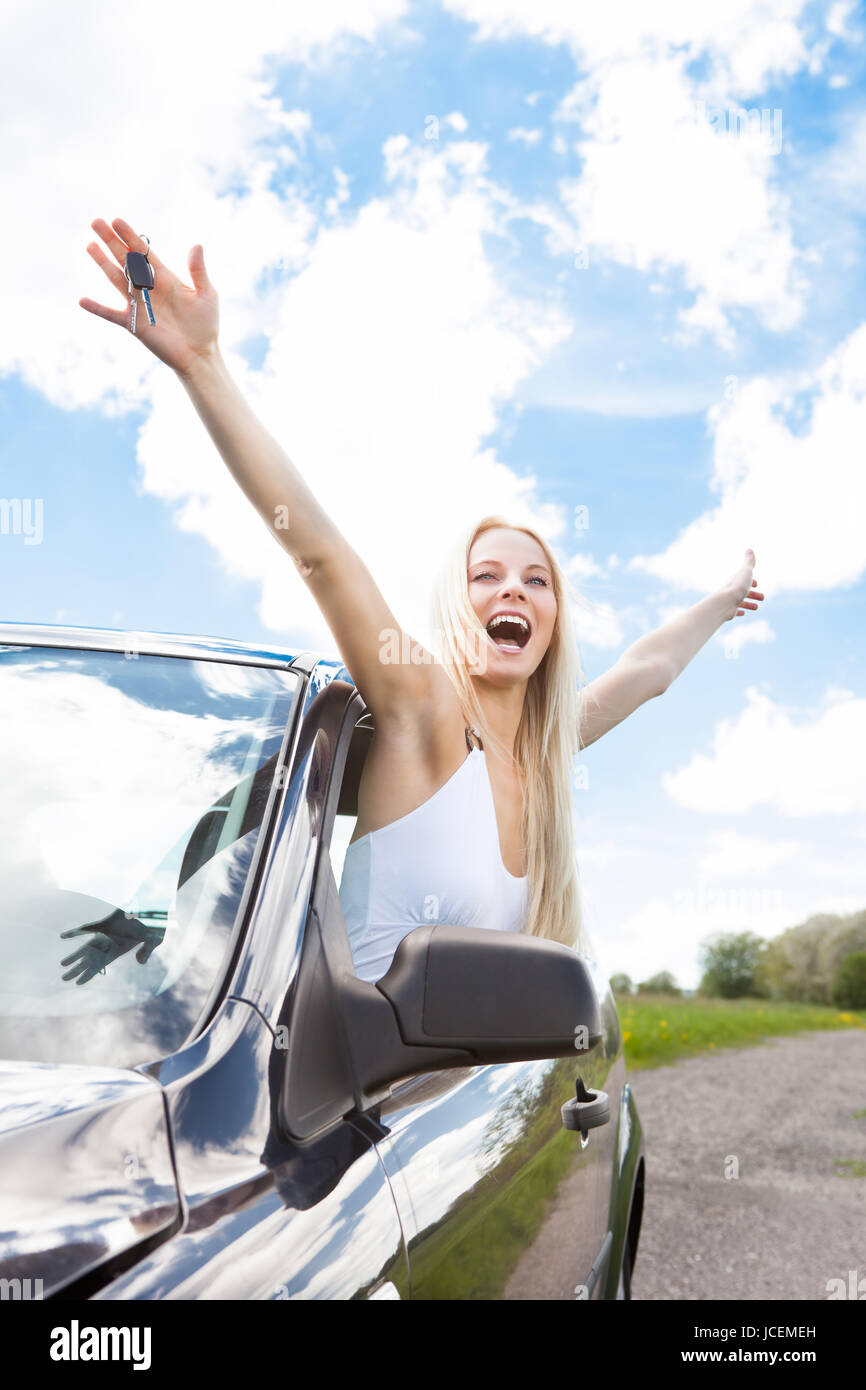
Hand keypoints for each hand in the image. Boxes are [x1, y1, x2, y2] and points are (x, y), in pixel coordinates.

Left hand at [60, 907, 165, 985]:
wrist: (154, 902)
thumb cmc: (157, 921)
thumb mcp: (155, 939)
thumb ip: (146, 951)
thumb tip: (139, 963)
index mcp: (121, 949)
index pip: (102, 965)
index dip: (90, 974)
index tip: (78, 983)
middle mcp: (112, 943)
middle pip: (91, 959)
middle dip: (78, 969)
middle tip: (63, 979)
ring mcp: (108, 932)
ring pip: (87, 947)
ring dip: (74, 956)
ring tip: (61, 965)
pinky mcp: (106, 921)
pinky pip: (88, 928)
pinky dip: (76, 933)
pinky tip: (63, 937)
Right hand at [79, 217, 218, 377]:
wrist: (199, 354)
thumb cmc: (205, 323)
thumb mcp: (206, 294)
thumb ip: (198, 271)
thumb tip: (197, 245)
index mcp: (164, 277)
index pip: (143, 252)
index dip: (130, 236)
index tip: (117, 221)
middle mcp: (147, 287)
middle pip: (125, 260)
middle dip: (111, 241)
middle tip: (96, 222)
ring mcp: (138, 304)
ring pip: (116, 279)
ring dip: (103, 263)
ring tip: (90, 245)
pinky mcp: (133, 324)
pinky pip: (111, 315)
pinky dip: (97, 309)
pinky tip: (82, 300)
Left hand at [721, 548, 764, 621]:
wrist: (725, 602)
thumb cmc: (737, 586)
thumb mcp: (745, 572)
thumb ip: (749, 562)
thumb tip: (749, 549)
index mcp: (736, 581)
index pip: (744, 580)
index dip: (751, 581)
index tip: (757, 584)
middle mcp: (731, 590)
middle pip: (743, 591)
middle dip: (753, 594)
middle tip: (762, 598)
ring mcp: (729, 601)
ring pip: (740, 602)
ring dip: (749, 604)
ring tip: (756, 607)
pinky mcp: (728, 611)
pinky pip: (734, 612)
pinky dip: (739, 611)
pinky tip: (743, 613)